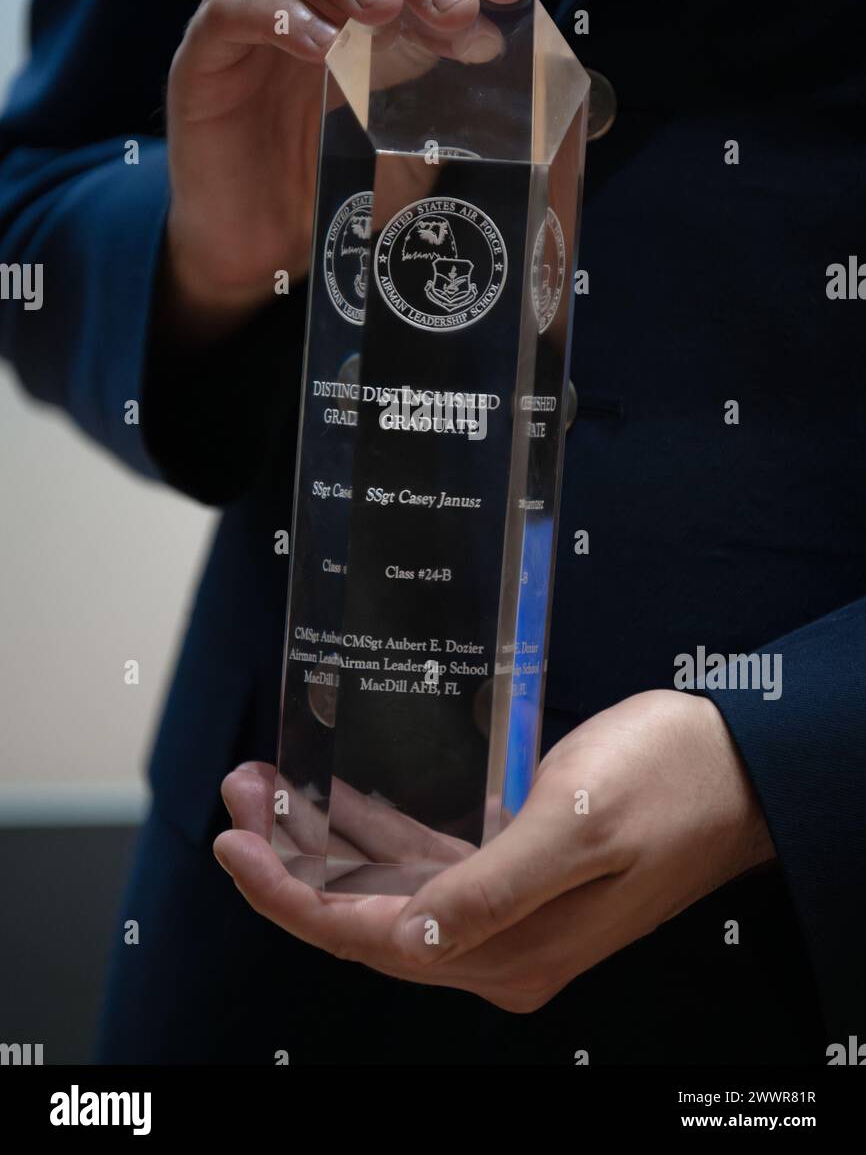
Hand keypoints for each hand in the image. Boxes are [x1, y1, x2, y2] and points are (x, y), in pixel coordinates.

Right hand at [164, 0, 530, 338]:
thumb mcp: (416, 138)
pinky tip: (321, 48)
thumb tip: (529, 64)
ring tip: (380, 9)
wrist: (262, 253)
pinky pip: (228, 8)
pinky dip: (276, 14)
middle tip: (453, 7)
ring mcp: (243, 11)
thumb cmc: (340, 186)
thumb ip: (459, 96)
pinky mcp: (201, 60)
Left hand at [214, 690, 774, 1011]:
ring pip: (389, 889)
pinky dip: (374, 836)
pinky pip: (427, 866)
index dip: (291, 899)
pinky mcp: (518, 874)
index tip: (234, 848)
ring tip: (268, 787)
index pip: (370, 937)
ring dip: (325, 843)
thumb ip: (492, 889)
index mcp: (512, 947)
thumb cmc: (667, 781)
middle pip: (366, 917)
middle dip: (291, 864)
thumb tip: (407, 936)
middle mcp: (502, 944)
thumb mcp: (577, 825)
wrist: (738, 766)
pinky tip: (340, 799)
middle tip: (240, 795)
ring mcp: (510, 911)